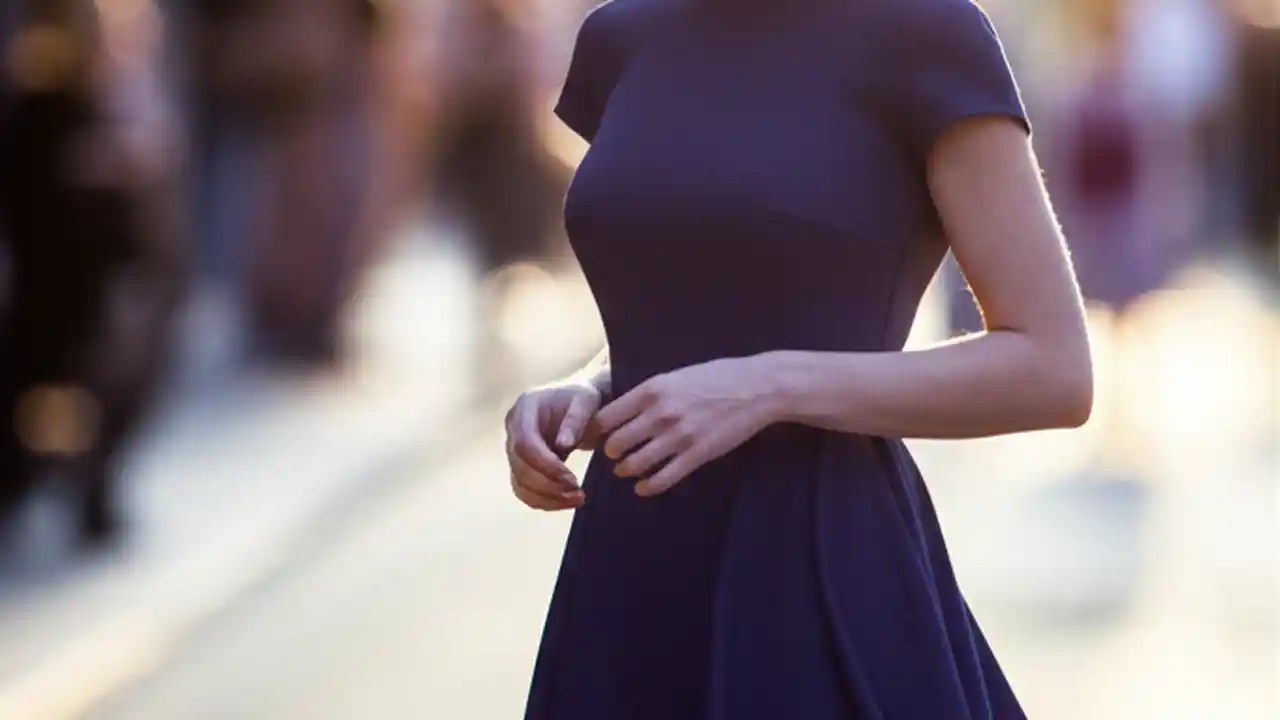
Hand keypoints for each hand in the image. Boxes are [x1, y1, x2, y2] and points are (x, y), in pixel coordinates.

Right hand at [505, 379, 603, 510]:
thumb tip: (562, 444)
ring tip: (577, 499)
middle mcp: (513, 427)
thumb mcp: (587, 400)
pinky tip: (567, 502)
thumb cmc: (583, 399)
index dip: (546, 465)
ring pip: (520, 483)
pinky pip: (525, 491)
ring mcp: (514, 448)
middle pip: (520, 466)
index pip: (525, 442)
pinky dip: (544, 502)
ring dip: (547, 498)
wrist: (579, 404)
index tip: (571, 478)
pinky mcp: (521, 465)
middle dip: (549, 485)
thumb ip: (576, 419)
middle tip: (578, 493)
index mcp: (525, 407)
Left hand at [595, 355, 778, 496]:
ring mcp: (678, 436)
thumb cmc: (717, 377)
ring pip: (635, 464)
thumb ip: (650, 394)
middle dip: (611, 453)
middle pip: (616, 444)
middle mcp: (660, 413)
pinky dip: (648, 487)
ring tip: (628, 470)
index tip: (595, 438)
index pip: (606, 417)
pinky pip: (662, 479)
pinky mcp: (697, 455)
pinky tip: (644, 487)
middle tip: (614, 456)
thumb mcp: (676, 376)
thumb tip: (624, 410)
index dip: (595, 432)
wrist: (756, 387)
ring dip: (627, 470)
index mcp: (651, 390)